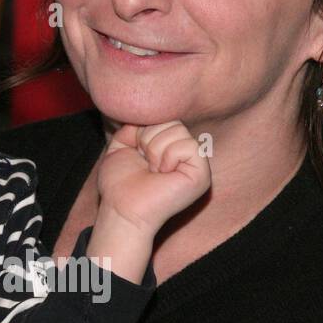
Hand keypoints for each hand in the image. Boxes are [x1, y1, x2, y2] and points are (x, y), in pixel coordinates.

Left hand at [97, 121, 210, 237]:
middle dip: (149, 139)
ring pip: (179, 130)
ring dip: (156, 150)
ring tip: (153, 171)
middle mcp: (188, 155)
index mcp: (173, 148)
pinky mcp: (202, 175)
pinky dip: (168, 157)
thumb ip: (135, 125)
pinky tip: (163, 175)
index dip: (145, 130)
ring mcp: (198, 165)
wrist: (121, 209)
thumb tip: (148, 112)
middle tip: (146, 164)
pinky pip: (189, 145)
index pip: (165, 118)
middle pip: (173, 121)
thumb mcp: (121, 145)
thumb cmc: (120, 184)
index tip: (137, 152)